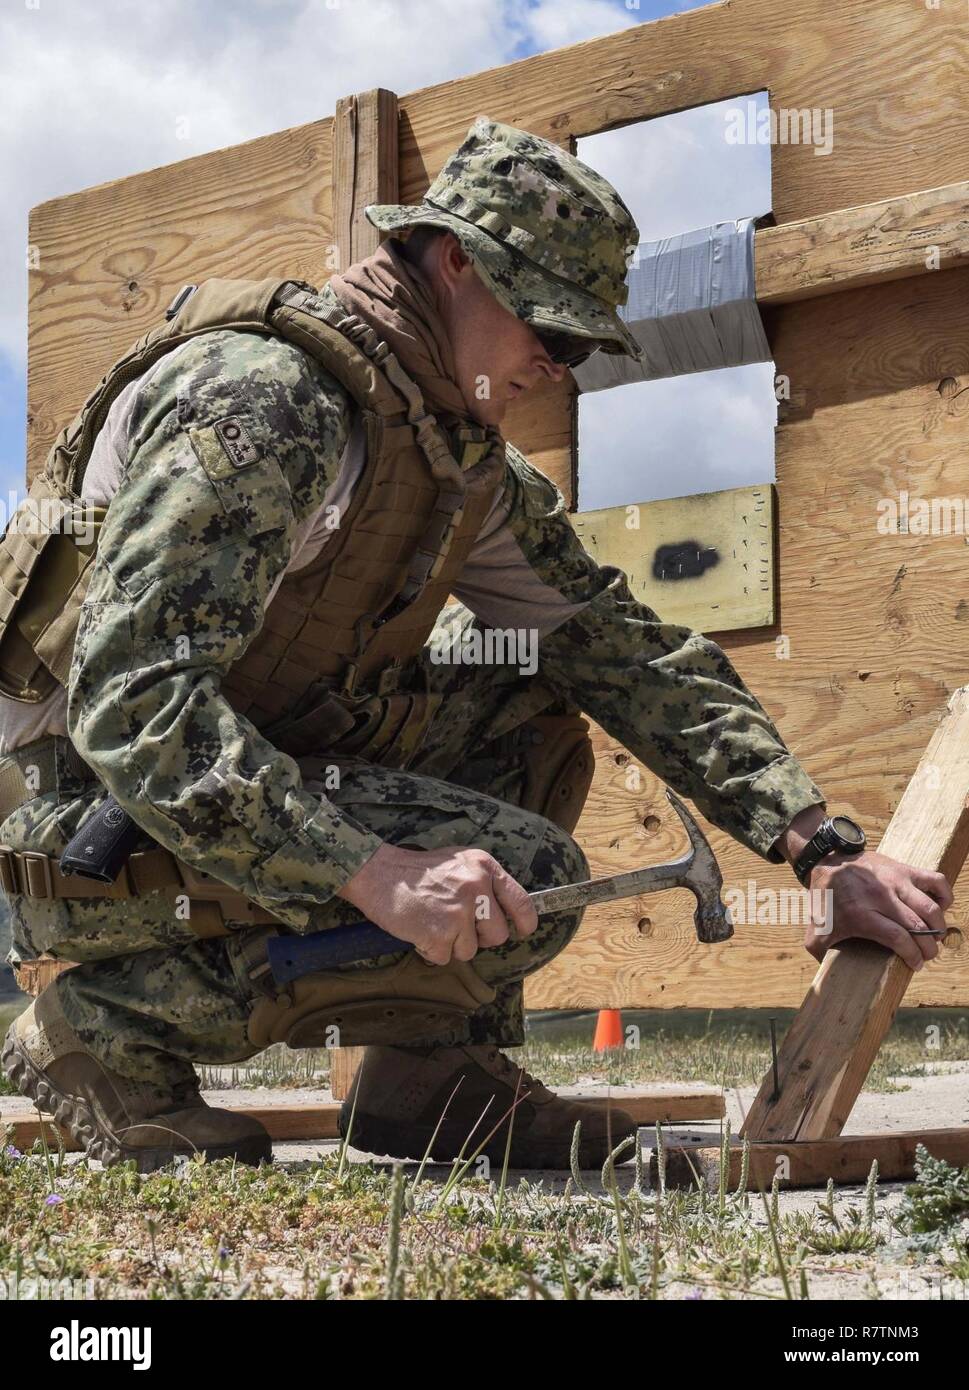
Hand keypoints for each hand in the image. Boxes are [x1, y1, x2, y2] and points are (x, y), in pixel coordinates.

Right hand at [336, 842, 537, 965]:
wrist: (378, 873)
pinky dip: (431, 950)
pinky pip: (444, 957)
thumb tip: (503, 911)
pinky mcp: (440, 933)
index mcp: (485, 868)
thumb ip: (484, 882)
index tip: (524, 931)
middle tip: (456, 925)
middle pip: (498, 935)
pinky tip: (419, 930)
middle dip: (479, 937)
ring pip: (470, 950)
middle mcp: (478, 888)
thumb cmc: (418, 870)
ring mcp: (459, 912)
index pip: (522, 902)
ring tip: (432, 922)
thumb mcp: (460, 862)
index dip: (526, 922)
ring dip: (451, 944)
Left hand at [778, 805, 951, 967]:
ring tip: (933, 936)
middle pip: (917, 926)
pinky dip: (945, 896)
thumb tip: (828, 975)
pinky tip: (939, 908)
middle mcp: (880, 897)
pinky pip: (936, 881)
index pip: (897, 938)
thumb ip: (820, 953)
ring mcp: (895, 880)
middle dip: (928, 947)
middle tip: (927, 955)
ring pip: (930, 907)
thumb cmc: (825, 899)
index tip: (916, 964)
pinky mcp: (904, 868)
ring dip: (938, 927)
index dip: (912, 955)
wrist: (829, 861)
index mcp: (860, 914)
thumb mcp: (816, 929)